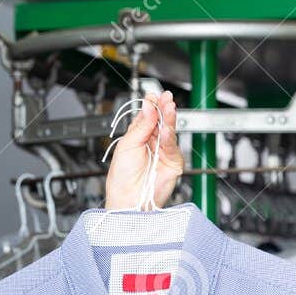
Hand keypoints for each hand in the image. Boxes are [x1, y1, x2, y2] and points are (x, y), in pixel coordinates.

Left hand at [104, 89, 181, 210]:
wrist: (128, 198)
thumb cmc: (122, 177)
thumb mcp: (128, 144)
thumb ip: (141, 125)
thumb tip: (148, 105)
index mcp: (138, 136)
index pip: (148, 116)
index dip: (151, 105)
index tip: (153, 96)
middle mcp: (152, 142)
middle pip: (161, 121)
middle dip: (163, 108)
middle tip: (165, 97)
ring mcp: (163, 152)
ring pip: (169, 130)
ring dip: (169, 118)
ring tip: (168, 107)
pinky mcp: (173, 162)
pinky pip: (173, 146)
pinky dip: (168, 137)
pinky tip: (165, 129)